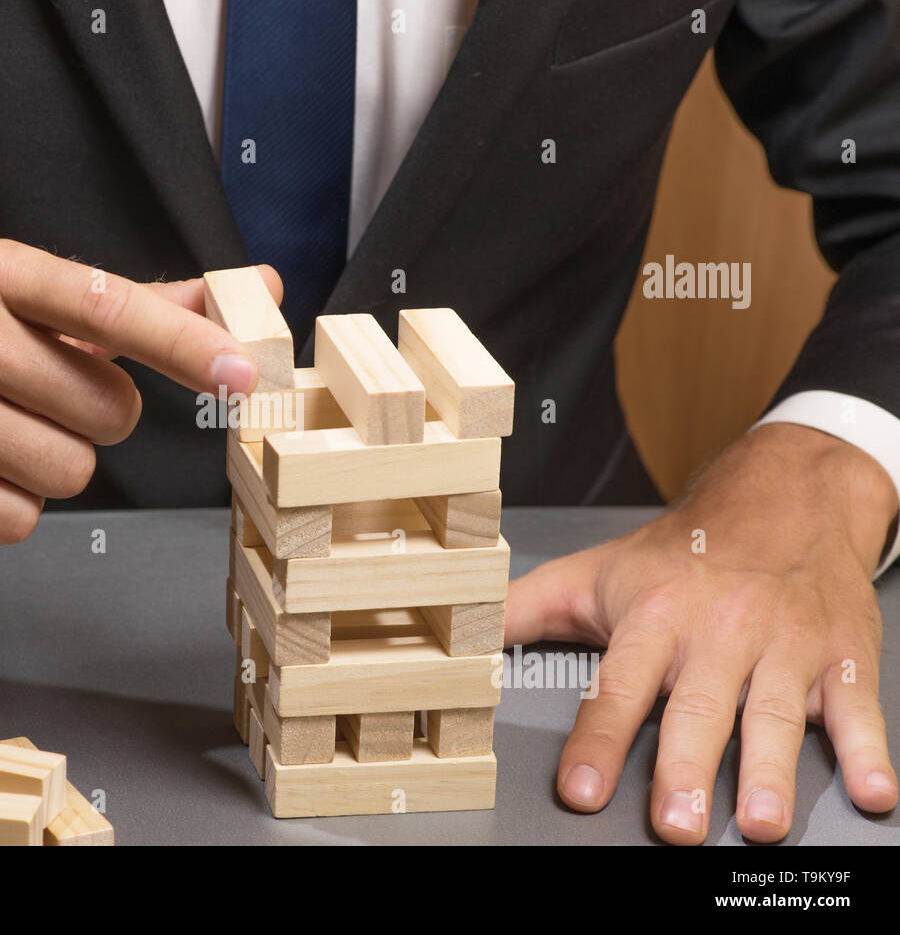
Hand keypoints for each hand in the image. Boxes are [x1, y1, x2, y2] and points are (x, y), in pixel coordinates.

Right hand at [0, 239, 277, 542]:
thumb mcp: (25, 296)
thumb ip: (140, 304)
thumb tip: (253, 291)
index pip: (110, 307)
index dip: (184, 346)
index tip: (241, 371)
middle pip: (108, 411)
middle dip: (93, 416)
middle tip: (36, 397)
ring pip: (71, 470)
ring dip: (50, 462)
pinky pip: (19, 517)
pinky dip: (7, 503)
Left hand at [507, 423, 898, 843]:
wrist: (785, 496)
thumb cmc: (682, 551)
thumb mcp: (593, 571)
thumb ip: (523, 610)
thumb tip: (461, 639)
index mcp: (654, 615)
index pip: (617, 686)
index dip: (596, 741)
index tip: (581, 790)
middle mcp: (719, 630)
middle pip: (698, 706)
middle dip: (685, 767)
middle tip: (674, 824)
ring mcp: (784, 644)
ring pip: (774, 712)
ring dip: (769, 770)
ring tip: (758, 822)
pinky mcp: (840, 656)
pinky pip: (856, 707)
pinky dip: (870, 750)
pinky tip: (873, 789)